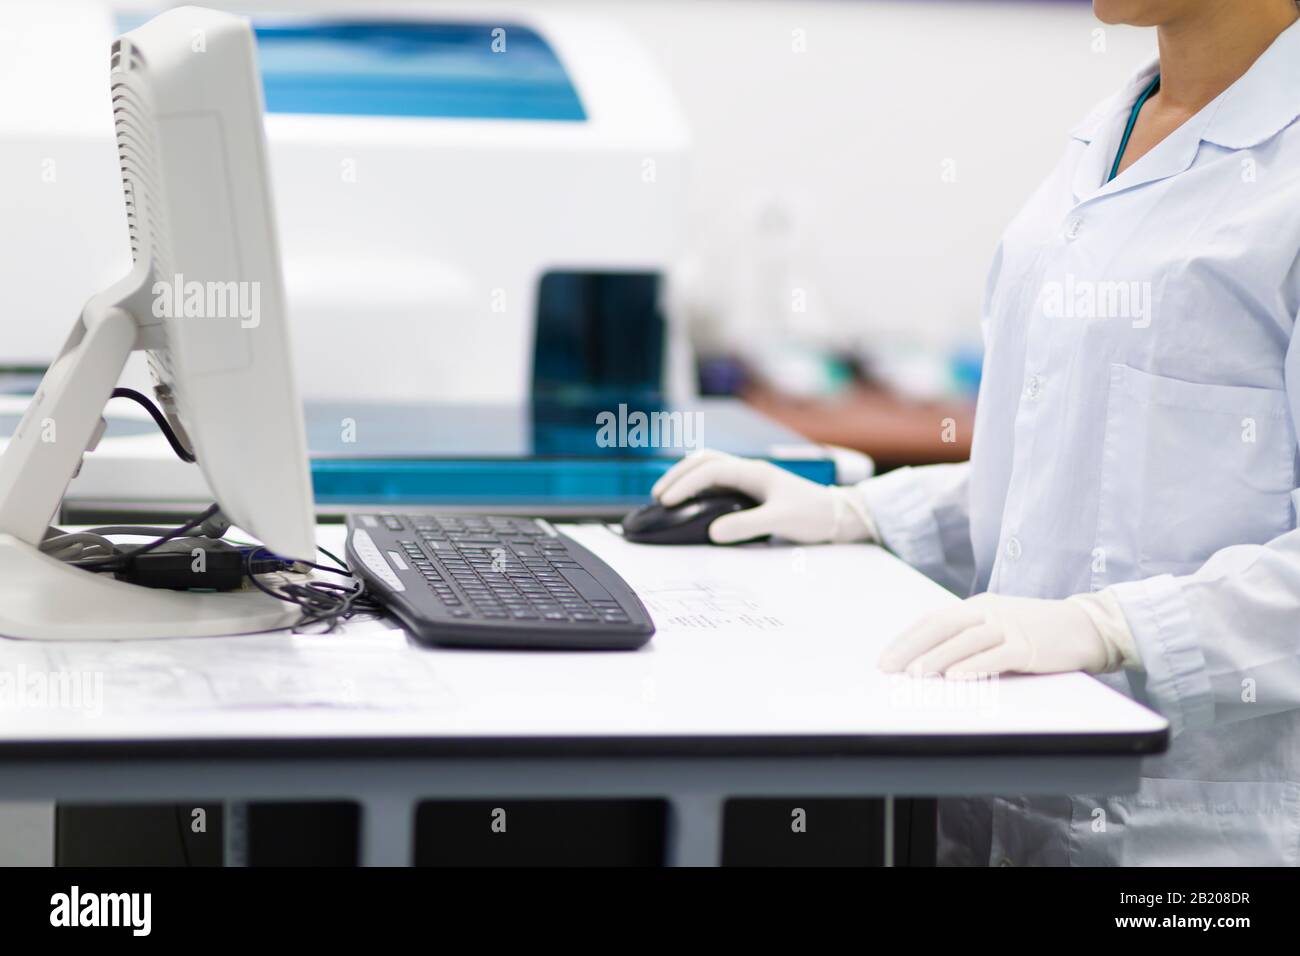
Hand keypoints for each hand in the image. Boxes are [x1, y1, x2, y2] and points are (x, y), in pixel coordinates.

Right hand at [651, 449, 877, 544]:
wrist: (837, 515)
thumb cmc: (813, 514)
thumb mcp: (781, 521)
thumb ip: (747, 526)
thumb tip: (713, 532)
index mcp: (754, 472)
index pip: (711, 470)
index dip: (686, 483)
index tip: (668, 502)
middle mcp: (749, 470)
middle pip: (703, 460)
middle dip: (678, 474)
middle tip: (658, 496)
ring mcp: (749, 478)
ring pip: (708, 467)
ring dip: (686, 476)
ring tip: (668, 495)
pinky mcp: (750, 490)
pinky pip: (716, 481)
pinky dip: (697, 486)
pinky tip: (690, 500)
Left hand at [877, 592, 1127, 677]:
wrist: (1085, 627)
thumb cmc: (1037, 631)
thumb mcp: (998, 627)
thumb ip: (969, 638)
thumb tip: (931, 662)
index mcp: (977, 607)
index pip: (933, 620)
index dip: (907, 638)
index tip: (886, 658)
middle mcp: (989, 611)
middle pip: (942, 626)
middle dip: (912, 648)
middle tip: (889, 668)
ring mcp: (1009, 626)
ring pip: (966, 640)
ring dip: (938, 657)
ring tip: (916, 675)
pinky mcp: (1028, 644)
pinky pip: (996, 655)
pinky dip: (975, 666)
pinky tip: (956, 677)